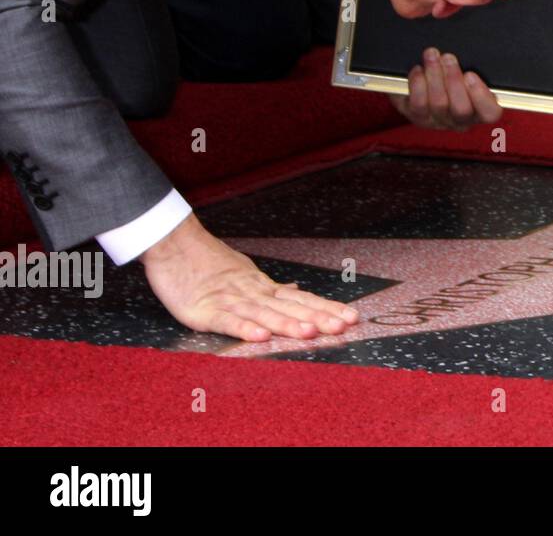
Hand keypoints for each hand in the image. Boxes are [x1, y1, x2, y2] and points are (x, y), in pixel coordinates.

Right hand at [140, 213, 359, 341]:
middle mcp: (253, 293)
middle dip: (318, 317)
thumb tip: (297, 288)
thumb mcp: (245, 274)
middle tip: (343, 326)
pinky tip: (260, 336)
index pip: (301, 299)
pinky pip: (227, 320)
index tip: (352, 316)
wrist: (174, 242)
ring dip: (287, 324)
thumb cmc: (208, 261)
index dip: (326, 308)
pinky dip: (244, 328)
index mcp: (263, 287)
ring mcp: (229, 300)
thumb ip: (271, 287)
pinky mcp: (204, 310)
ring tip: (310, 333)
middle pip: (289, 307)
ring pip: (263, 313)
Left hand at [389, 47, 502, 131]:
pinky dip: (418, 84)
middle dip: (453, 80)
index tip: (471, 74)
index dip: (481, 96)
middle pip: (461, 109)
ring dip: (434, 76)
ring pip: (439, 104)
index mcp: (481, 109)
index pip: (490, 113)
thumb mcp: (469, 67)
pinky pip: (418, 104)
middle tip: (448, 58)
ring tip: (432, 56)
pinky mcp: (419, 117)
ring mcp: (439, 121)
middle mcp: (461, 120)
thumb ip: (475, 64)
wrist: (426, 78)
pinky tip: (419, 69)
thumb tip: (479, 47)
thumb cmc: (454, 72)